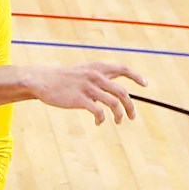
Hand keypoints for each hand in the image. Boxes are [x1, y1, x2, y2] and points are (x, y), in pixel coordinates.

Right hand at [29, 61, 143, 124]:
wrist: (43, 81)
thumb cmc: (65, 79)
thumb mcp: (84, 72)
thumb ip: (100, 78)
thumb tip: (117, 92)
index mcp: (97, 67)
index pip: (122, 68)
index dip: (136, 76)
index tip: (145, 84)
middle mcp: (95, 76)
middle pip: (122, 92)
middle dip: (130, 106)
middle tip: (133, 117)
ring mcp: (88, 87)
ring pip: (113, 103)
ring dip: (119, 115)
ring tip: (118, 121)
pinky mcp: (79, 99)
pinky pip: (98, 111)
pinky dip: (101, 119)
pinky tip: (98, 122)